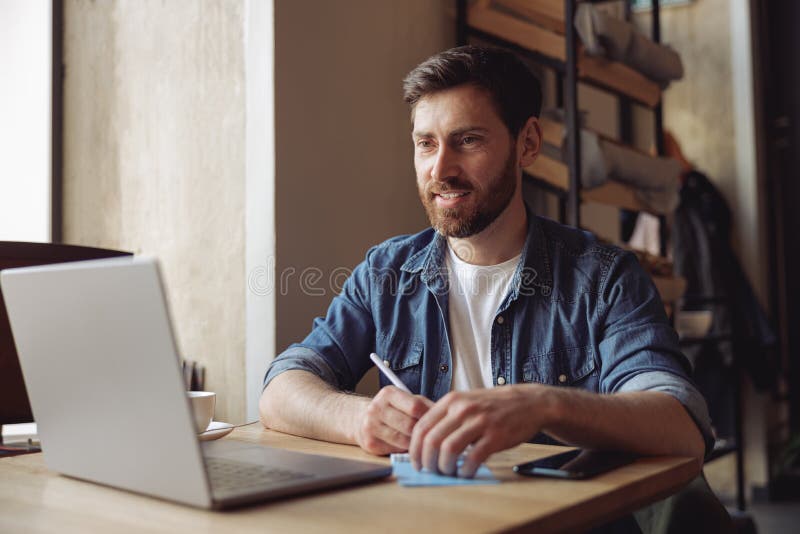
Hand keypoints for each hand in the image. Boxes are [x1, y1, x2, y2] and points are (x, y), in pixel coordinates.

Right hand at [355, 386, 433, 455]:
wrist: (362, 419)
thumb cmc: (393, 410)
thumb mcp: (406, 400)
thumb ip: (424, 406)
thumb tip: (446, 417)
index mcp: (388, 393)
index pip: (415, 406)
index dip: (430, 416)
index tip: (439, 422)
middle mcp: (376, 408)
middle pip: (410, 425)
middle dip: (423, 432)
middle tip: (431, 436)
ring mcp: (371, 426)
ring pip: (403, 440)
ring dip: (415, 443)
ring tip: (420, 442)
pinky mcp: (370, 443)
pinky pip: (394, 450)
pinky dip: (403, 450)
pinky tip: (405, 446)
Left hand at [409, 384, 554, 476]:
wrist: (528, 402)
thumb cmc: (494, 406)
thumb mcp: (466, 402)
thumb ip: (446, 418)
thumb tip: (425, 444)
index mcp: (451, 401)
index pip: (421, 427)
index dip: (414, 449)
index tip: (416, 463)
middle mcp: (463, 409)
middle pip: (431, 440)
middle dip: (427, 461)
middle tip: (430, 471)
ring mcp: (479, 421)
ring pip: (448, 449)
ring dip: (444, 467)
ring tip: (448, 472)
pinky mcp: (495, 435)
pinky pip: (473, 458)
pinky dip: (465, 470)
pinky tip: (466, 472)